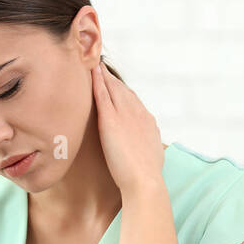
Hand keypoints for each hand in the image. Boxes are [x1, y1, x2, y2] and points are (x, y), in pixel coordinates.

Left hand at [92, 62, 164, 196]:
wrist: (145, 181)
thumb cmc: (147, 176)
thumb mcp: (152, 154)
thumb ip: (147, 144)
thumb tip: (146, 145)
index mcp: (148, 121)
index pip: (133, 100)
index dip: (123, 91)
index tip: (116, 84)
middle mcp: (138, 113)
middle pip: (123, 90)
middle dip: (112, 78)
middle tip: (101, 66)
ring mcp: (125, 114)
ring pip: (113, 88)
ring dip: (103, 74)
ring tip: (94, 63)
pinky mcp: (111, 119)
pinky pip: (102, 94)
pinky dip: (97, 80)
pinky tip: (91, 70)